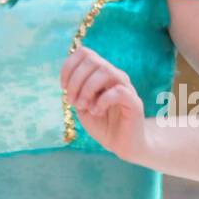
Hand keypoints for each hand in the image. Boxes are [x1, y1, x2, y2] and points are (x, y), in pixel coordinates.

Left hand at [60, 43, 146, 161]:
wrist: (121, 145)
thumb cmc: (102, 124)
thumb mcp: (82, 106)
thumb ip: (76, 91)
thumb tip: (69, 81)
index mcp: (101, 74)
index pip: (85, 53)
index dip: (69, 66)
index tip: (63, 87)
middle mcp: (115, 76)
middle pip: (92, 60)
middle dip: (76, 80)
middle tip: (72, 101)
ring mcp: (126, 87)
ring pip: (106, 71)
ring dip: (87, 89)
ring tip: (83, 106)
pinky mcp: (135, 102)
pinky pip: (118, 91)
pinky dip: (102, 100)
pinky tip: (97, 111)